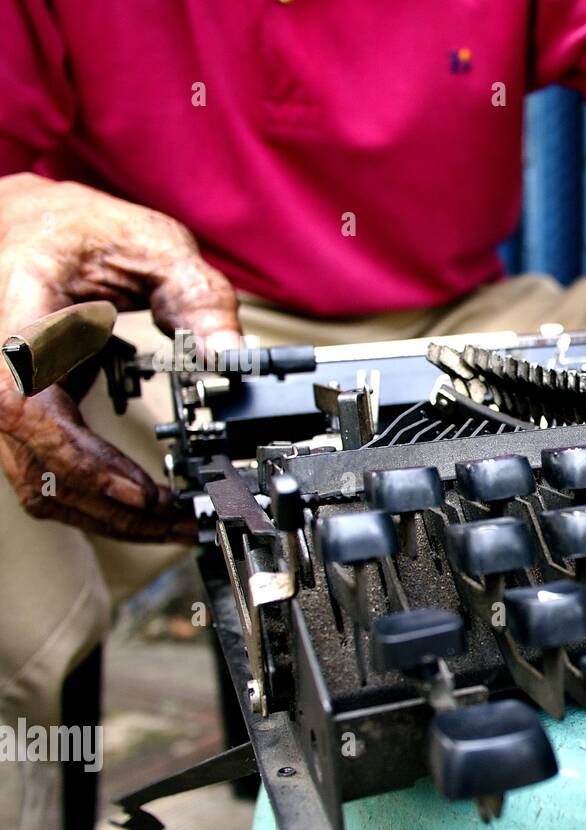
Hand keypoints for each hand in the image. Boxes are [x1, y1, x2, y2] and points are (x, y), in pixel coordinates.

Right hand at [0, 173, 238, 538]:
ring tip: (176, 520)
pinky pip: (48, 469)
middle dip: (114, 507)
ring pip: (38, 480)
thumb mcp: (154, 244)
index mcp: (19, 317)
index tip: (137, 491)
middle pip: (35, 464)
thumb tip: (232, 358)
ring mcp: (7, 394)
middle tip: (185, 520)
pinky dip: (98, 494)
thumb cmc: (78, 227)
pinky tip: (147, 502)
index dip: (77, 458)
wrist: (32, 223)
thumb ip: (198, 298)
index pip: (25, 405)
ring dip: (108, 513)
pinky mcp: (26, 412)